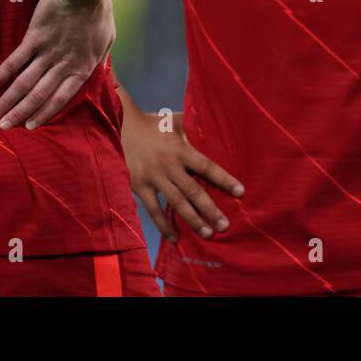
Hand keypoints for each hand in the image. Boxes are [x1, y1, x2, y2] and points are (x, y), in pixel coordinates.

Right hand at [0, 0, 114, 129]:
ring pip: (25, 83)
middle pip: (39, 95)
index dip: (44, 114)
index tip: (30, 126)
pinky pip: (15, 60)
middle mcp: (63, 66)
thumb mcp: (107, 41)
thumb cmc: (99, 12)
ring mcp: (47, 53)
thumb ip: (99, 59)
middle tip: (4, 127)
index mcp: (82, 69)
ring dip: (8, 100)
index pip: (60, 99)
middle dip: (20, 113)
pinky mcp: (34, 38)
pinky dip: (2, 75)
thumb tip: (97, 71)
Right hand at [121, 109, 243, 242]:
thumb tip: (215, 130)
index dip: (223, 179)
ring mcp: (153, 178)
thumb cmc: (153, 124)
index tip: (240, 192)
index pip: (206, 166)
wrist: (119, 127)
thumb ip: (194, 129)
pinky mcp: (139, 186)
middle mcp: (168, 165)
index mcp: (180, 149)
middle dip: (210, 209)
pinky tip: (175, 238)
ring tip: (208, 234)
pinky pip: (153, 210)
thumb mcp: (175, 122)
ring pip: (176, 203)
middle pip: (193, 191)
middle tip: (225, 226)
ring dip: (193, 220)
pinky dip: (164, 225)